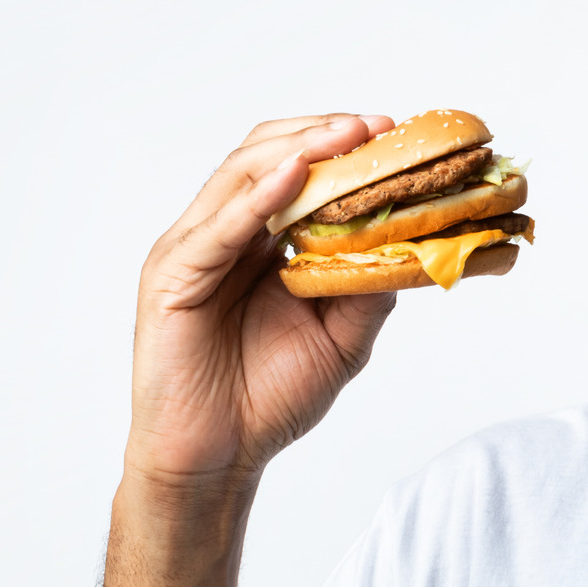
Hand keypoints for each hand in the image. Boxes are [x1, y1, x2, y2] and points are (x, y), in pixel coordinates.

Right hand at [127, 113, 397, 494]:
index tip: (395, 134)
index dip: (342, 148)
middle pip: (266, 157)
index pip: (298, 171)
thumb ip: (368, 285)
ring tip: (346, 135)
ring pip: (241, 177)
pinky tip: (296, 175)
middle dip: (323, 135)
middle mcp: (223, 234)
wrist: (220, 459)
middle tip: (377, 127)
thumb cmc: (269, 398)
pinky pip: (219, 227)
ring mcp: (193, 251)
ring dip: (297, 149)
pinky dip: (259, 197)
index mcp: (260, 241)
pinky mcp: (172, 277)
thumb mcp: (343, 336)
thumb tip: (415, 240)